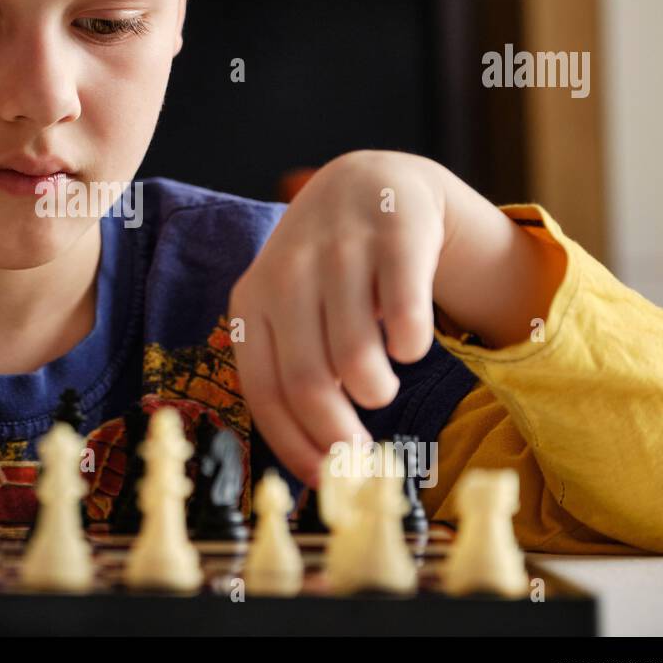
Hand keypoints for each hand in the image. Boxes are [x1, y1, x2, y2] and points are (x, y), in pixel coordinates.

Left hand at [230, 150, 454, 486]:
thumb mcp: (293, 309)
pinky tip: (410, 346)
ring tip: (382, 384)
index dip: (295, 445)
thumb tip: (318, 466)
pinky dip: (410, 343)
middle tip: (362, 456)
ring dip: (375, 389)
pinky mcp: (395, 233)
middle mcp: (288, 272)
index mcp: (252, 300)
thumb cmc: (329, 270)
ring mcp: (341, 249)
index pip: (264, 390)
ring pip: (354, 353)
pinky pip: (404, 309)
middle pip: (307, 380)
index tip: (327, 480)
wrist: (371, 182)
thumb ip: (296, 371)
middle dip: (338, 433)